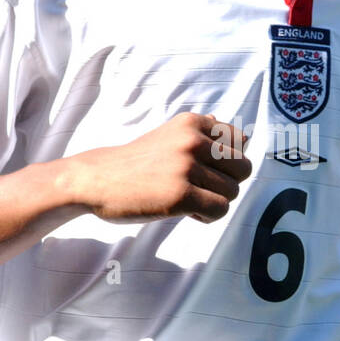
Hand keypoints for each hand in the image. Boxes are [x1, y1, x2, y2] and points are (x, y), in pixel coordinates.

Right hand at [68, 112, 251, 224]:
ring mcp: (186, 168)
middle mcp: (192, 141)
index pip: (240, 140)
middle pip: (243, 168)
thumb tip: (228, 127)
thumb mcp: (166, 135)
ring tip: (189, 200)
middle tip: (201, 189)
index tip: (208, 169)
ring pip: (232, 192)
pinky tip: (187, 212)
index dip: (229, 161)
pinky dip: (207, 217)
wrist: (96, 179)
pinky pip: (219, 210)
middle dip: (227, 183)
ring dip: (214, 202)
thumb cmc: (134, 162)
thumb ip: (199, 133)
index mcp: (192, 123)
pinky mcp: (181, 196)